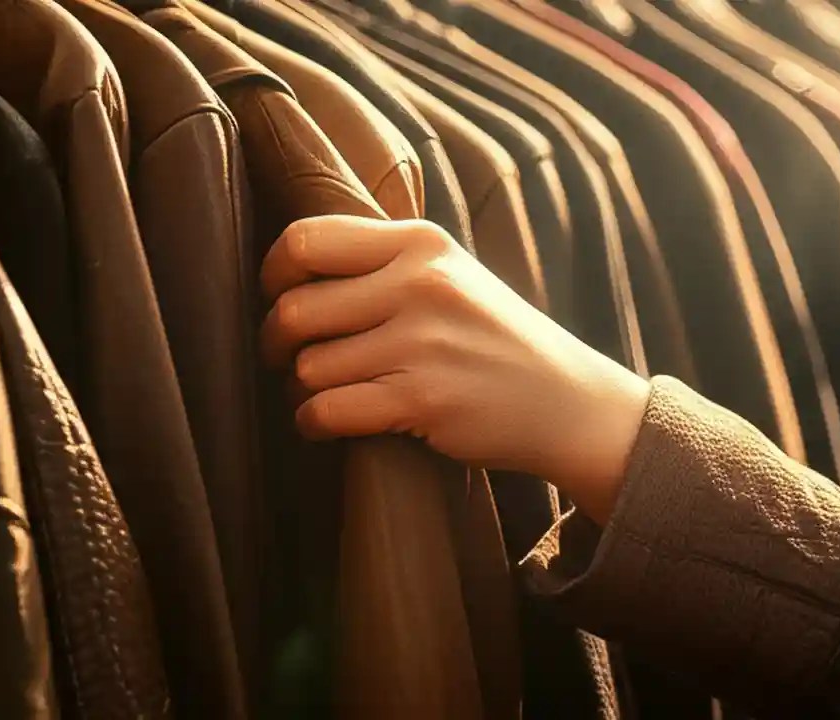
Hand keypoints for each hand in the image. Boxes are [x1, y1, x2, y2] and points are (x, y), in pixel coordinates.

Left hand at [260, 216, 651, 522]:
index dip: (272, 273)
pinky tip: (323, 422)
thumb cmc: (492, 338)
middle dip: (274, 342)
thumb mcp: (450, 273)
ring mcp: (422, 343)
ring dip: (298, 389)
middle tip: (283, 357)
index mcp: (419, 243)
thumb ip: (382, 260)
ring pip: (308, 366)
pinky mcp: (423, 400)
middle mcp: (420, 285)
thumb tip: (289, 262)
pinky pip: (327, 410)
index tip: (276, 297)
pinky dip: (312, 422)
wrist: (567, 401)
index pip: (306, 239)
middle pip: (295, 309)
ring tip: (317, 393)